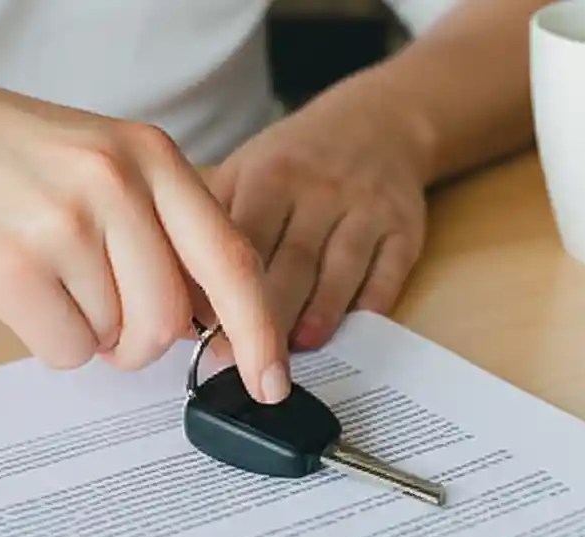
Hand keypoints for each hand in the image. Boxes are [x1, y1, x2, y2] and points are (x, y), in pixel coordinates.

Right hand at [0, 52, 289, 401]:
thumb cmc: (3, 157)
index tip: (270, 381)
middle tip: (112, 327)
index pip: (232, 259)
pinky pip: (67, 349)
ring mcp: (65, 223)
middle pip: (173, 317)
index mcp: (152, 155)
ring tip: (49, 281)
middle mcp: (117, 183)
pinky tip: (19, 291)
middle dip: (145, 343)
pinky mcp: (15, 268)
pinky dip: (51, 339)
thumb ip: (162, 228)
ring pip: (117, 336)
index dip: (258, 331)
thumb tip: (211, 318)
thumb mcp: (101, 162)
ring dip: (90, 332)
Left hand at [204, 75, 430, 350]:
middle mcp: (321, 189)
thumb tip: (179, 291)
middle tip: (246, 363)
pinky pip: (387, 276)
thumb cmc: (297, 161)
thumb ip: (215, 222)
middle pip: (291, 263)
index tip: (206, 339)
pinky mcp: (406, 228)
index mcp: (270, 173)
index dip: (224, 294)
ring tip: (291, 353)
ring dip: (315, 317)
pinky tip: (341, 334)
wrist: (379, 124)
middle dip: (267, 319)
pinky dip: (366, 309)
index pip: (243, 241)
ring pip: (339, 272)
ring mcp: (368, 208)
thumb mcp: (247, 168)